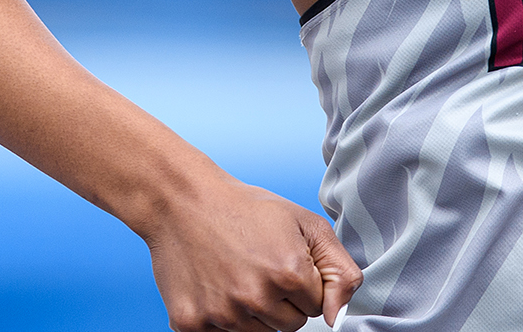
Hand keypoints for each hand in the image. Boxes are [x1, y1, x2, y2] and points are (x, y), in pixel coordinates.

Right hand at [144, 175, 361, 330]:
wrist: (183, 202)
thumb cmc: (246, 209)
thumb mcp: (306, 223)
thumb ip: (339, 270)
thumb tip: (336, 316)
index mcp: (289, 273)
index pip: (316, 307)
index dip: (303, 283)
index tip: (284, 260)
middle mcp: (256, 299)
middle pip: (291, 326)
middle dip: (283, 301)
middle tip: (261, 267)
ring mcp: (222, 315)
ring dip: (255, 311)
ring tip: (238, 274)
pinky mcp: (192, 324)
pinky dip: (223, 316)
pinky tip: (216, 285)